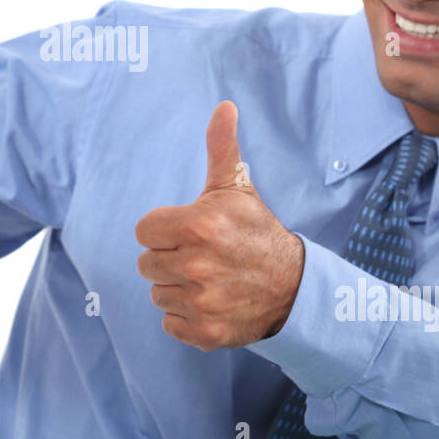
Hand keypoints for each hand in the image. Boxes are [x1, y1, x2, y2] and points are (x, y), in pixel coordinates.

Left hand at [135, 101, 304, 350]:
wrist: (294, 286)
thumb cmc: (256, 231)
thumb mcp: (237, 188)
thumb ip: (221, 147)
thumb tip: (224, 105)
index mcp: (197, 225)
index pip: (144, 231)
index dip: (164, 230)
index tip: (189, 232)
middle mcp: (196, 265)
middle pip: (146, 264)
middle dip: (169, 258)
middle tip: (201, 256)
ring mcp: (201, 302)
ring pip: (157, 294)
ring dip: (177, 288)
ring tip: (208, 279)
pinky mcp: (205, 333)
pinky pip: (169, 323)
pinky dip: (185, 316)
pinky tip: (210, 302)